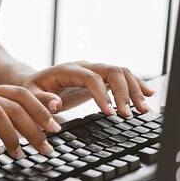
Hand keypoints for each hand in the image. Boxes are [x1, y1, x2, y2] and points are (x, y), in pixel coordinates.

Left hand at [15, 61, 155, 117]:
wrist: (34, 82)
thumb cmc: (32, 89)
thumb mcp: (30, 95)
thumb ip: (40, 100)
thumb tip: (55, 104)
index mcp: (68, 69)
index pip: (91, 78)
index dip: (102, 95)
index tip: (110, 114)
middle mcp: (85, 66)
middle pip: (112, 71)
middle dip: (123, 92)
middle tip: (129, 115)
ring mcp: (95, 70)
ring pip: (122, 73)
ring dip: (134, 90)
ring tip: (143, 110)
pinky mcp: (102, 77)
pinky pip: (123, 78)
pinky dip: (137, 86)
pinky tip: (149, 95)